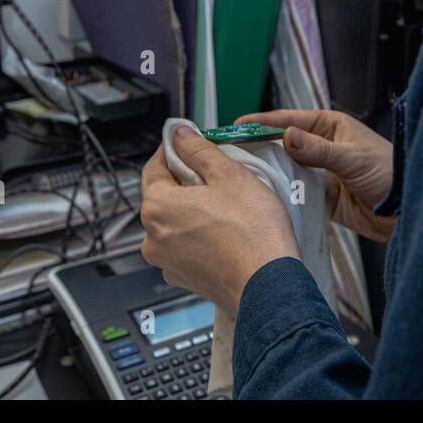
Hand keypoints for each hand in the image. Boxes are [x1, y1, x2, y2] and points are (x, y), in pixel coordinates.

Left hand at [140, 125, 299, 315]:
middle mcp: (153, 238)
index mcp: (157, 207)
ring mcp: (167, 262)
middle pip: (164, 195)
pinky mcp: (184, 279)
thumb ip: (199, 151)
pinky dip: (201, 235)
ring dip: (195, 209)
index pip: (154, 166)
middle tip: (218, 173)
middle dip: (187, 180)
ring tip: (228, 205)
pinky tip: (227, 231)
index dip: (174, 149)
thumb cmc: (252, 232)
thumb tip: (179, 135)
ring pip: (176, 222)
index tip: (190, 142)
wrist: (269, 287)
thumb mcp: (229, 175)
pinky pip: (186, 246)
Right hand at [236, 109, 396, 242]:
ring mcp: (320, 173)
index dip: (261, 123)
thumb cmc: (388, 172)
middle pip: (281, 146)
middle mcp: (321, 147)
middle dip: (257, 148)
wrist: (408, 209)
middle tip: (228, 153)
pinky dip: (281, 195)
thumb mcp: (352, 158)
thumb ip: (318, 150)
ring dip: (267, 173)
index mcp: (329, 127)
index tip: (235, 126)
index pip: (288, 120)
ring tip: (238, 177)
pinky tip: (263, 199)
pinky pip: (296, 194)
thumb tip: (286, 136)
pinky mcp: (323, 197)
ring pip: (286, 170)